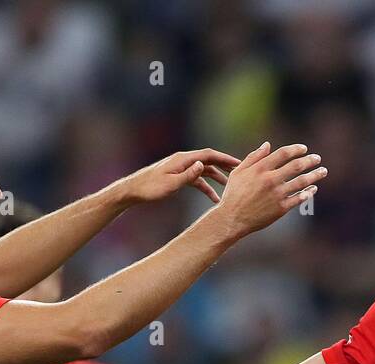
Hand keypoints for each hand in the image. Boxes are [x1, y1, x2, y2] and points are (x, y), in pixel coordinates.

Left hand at [121, 148, 240, 205]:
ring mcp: (181, 168)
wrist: (133, 190)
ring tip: (230, 188)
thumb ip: (188, 175)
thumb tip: (203, 165)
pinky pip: (196, 180)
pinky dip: (206, 187)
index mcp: (183, 159)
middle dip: (225, 166)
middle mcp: (183, 160)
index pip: (209, 155)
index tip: (239, 164)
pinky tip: (213, 198)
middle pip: (209, 160)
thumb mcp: (170, 183)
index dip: (225, 159)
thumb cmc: (150, 188)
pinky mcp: (178, 176)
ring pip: (204, 171)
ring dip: (217, 178)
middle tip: (241, 172)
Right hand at [212, 142, 326, 237]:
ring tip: (323, 171)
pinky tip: (313, 189)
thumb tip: (267, 145)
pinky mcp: (280, 209)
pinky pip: (298, 199)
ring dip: (315, 176)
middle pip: (296, 166)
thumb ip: (254, 157)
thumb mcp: (239, 172)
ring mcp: (277, 194)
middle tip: (318, 158)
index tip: (304, 149)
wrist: (232, 218)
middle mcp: (270, 180)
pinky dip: (308, 193)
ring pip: (301, 182)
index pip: (284, 154)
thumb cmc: (233, 194)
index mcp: (260, 169)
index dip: (296, 149)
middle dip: (310, 161)